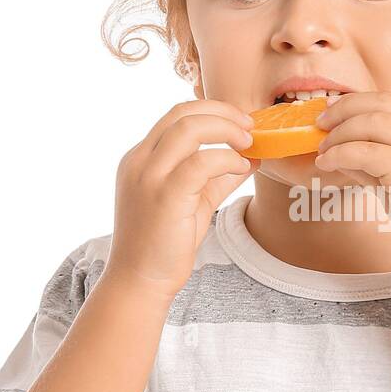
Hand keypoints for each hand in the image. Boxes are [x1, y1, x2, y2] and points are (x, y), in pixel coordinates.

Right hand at [102, 99, 257, 298]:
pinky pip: (201, 162)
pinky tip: (242, 168)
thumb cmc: (164, 244)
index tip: (240, 122)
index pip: (176, 115)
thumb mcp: (193, 201)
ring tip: (249, 143)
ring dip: (226, 130)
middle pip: (182, 113)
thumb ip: (217, 178)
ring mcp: (149, 177)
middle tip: (250, 127)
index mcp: (141, 158)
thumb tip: (250, 158)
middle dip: (222, 112)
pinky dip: (227, 159)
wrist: (139, 281)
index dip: (212, 111)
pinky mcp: (165, 196)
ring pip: (189, 128)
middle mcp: (140, 161)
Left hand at [312, 90, 390, 271]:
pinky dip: (338, 154)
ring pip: (371, 122)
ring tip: (322, 149)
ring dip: (339, 133)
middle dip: (345, 108)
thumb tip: (339, 147)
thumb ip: (377, 160)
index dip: (359, 102)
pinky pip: (363, 152)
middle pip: (383, 102)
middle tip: (320, 121)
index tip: (334, 110)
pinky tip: (325, 164)